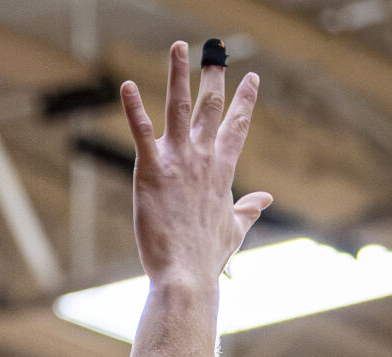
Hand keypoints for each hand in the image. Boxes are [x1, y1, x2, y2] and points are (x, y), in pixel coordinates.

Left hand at [120, 43, 270, 289]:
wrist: (186, 275)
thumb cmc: (207, 258)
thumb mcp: (234, 230)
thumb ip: (249, 210)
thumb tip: (266, 199)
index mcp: (222, 172)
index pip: (237, 127)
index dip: (245, 101)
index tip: (252, 79)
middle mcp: (203, 159)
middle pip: (211, 107)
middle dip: (214, 77)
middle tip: (216, 49)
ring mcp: (178, 162)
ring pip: (180, 107)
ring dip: (179, 75)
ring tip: (179, 47)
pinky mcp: (151, 171)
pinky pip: (141, 132)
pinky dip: (133, 108)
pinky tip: (125, 86)